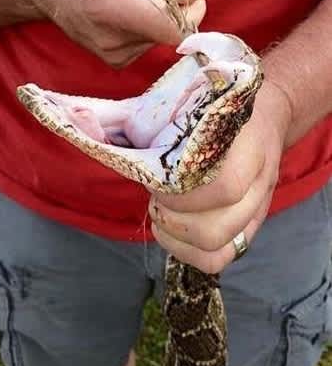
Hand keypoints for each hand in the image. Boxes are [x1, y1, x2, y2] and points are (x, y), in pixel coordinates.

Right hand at [28, 0, 205, 66]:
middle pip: (176, 29)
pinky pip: (153, 40)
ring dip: (157, 11)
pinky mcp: (116, 60)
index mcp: (109, 6)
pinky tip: (123, 8)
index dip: (185, 3)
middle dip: (173, 2)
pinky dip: (147, 23)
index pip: (175, 26)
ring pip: (165, 35)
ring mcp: (112, 54)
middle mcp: (111, 39)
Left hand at [148, 81, 292, 273]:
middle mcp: (258, 185)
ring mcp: (257, 210)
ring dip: (177, 237)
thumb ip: (160, 123)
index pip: (225, 187)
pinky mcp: (248, 227)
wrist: (268, 114)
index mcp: (249, 149)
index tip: (155, 178)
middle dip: (174, 219)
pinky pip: (218, 259)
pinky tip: (169, 230)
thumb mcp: (196, 106)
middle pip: (217, 228)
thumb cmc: (219, 109)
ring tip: (161, 211)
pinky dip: (187, 252)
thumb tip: (97, 131)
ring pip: (218, 249)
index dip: (181, 193)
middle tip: (155, 197)